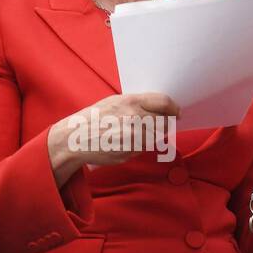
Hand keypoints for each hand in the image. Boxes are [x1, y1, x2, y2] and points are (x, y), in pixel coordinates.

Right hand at [47, 92, 181, 183]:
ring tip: (134, 135)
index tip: (177, 112)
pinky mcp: (131, 150)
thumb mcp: (114, 102)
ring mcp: (133, 135)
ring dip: (152, 137)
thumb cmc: (95, 119)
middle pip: (164, 121)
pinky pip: (145, 148)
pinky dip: (141, 147)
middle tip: (161, 126)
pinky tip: (126, 143)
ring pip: (156, 137)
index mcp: (131, 101)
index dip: (173, 108)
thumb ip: (137, 105)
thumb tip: (160, 109)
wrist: (76, 138)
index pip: (164, 102)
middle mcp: (134, 117)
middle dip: (165, 124)